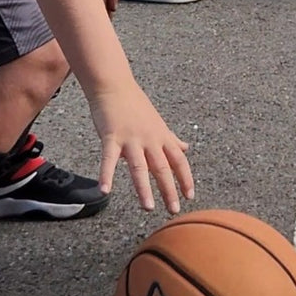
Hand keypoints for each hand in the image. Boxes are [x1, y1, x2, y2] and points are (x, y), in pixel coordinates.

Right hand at [90, 84, 193, 213]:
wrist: (115, 85)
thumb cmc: (135, 105)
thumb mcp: (158, 122)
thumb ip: (171, 139)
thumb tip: (186, 148)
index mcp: (161, 136)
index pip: (178, 160)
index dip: (185, 178)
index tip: (190, 196)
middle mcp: (149, 138)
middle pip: (162, 166)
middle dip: (169, 189)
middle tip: (174, 210)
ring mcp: (131, 138)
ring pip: (140, 166)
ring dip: (144, 188)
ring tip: (148, 207)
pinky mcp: (112, 136)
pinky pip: (108, 158)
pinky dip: (107, 174)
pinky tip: (105, 190)